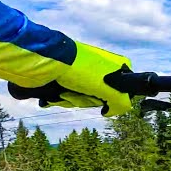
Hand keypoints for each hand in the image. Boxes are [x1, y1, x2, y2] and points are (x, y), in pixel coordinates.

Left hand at [7, 42, 132, 115]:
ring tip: (65, 90)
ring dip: (73, 99)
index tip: (103, 98)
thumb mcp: (108, 88)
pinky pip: (69, 95)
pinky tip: (58, 91)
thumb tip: (117, 110)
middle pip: (101, 98)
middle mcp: (102, 69)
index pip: (122, 93)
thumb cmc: (82, 70)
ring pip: (84, 98)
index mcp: (117, 66)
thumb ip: (121, 102)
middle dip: (87, 100)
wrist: (48, 59)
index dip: (111, 100)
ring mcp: (85, 73)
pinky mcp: (69, 76)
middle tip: (80, 92)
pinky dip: (62, 97)